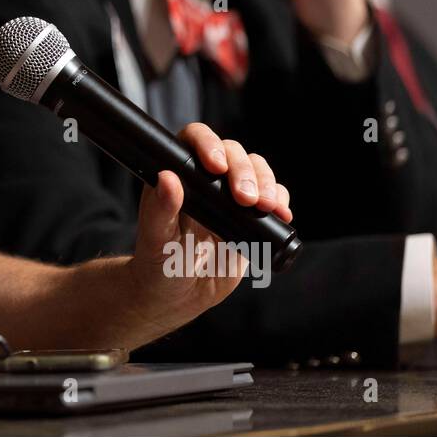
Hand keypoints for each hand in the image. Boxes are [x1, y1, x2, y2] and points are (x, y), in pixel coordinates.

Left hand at [125, 123, 292, 337]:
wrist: (179, 296)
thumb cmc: (157, 265)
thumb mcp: (155, 240)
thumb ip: (159, 210)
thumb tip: (167, 178)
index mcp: (177, 175)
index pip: (194, 140)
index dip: (208, 143)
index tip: (216, 166)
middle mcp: (205, 179)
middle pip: (233, 152)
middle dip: (244, 171)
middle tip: (245, 199)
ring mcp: (230, 197)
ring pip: (256, 170)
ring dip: (267, 183)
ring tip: (266, 207)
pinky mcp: (250, 217)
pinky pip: (273, 197)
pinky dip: (281, 201)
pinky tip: (281, 214)